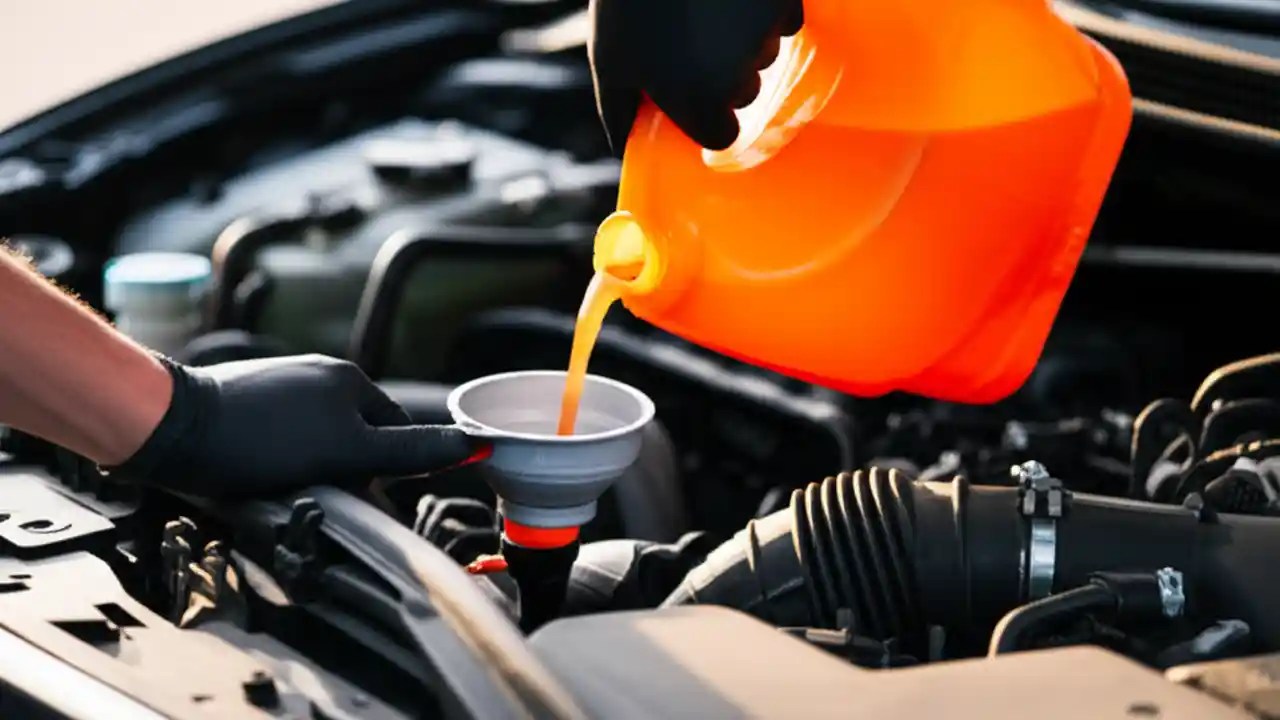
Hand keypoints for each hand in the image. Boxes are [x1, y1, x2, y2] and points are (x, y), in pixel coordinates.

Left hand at [106, 354, 484, 495]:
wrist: (170, 428)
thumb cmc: (261, 441)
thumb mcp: (348, 453)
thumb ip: (410, 452)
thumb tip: (472, 444)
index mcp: (350, 381)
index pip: (394, 433)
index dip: (384, 473)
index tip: (360, 501)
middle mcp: (318, 375)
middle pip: (355, 437)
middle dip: (345, 472)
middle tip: (318, 498)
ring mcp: (279, 385)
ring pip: (316, 441)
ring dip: (310, 470)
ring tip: (281, 492)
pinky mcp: (243, 400)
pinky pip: (279, 438)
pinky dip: (275, 462)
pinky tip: (255, 479)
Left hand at [588, 0, 802, 154]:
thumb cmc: (629, 2)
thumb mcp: (610, 58)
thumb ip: (618, 111)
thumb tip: (624, 146)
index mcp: (698, 102)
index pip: (721, 135)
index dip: (706, 115)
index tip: (690, 93)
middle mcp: (741, 80)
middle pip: (744, 94)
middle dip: (723, 75)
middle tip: (690, 38)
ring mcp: (766, 39)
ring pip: (764, 54)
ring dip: (744, 41)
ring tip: (706, 9)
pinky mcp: (785, 2)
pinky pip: (783, 19)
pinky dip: (763, 10)